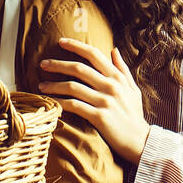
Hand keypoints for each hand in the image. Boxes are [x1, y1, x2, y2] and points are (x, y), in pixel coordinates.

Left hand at [38, 38, 150, 164]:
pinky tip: (51, 102)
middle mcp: (111, 86)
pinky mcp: (99, 117)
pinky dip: (60, 102)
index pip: (94, 54)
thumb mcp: (133, 89)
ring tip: (41, 86)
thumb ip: (123, 69)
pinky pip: (74, 105)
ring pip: (73, 87)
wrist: (141, 141)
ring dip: (54, 85)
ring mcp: (105, 101)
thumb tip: (114, 49)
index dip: (76, 46)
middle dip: (58, 64)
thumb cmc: (134, 115)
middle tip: (42, 64)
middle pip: (79, 68)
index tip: (60, 41)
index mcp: (117, 77)